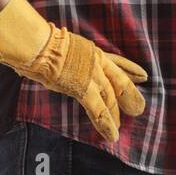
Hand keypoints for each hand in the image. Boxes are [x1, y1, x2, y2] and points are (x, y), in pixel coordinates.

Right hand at [0, 0, 146, 141]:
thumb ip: (52, 52)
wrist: (31, 40)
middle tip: (139, 107)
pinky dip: (106, 122)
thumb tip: (36, 55)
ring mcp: (90, 73)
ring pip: (111, 96)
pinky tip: (112, 135)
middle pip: (118, 80)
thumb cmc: (33, 39)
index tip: (143, 76)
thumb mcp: (50, 43)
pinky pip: (98, 108)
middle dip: (129, 94)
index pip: (115, 60)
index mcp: (89, 50)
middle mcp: (94, 60)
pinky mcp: (82, 87)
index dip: (130, 69)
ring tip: (123, 126)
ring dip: (118, 113)